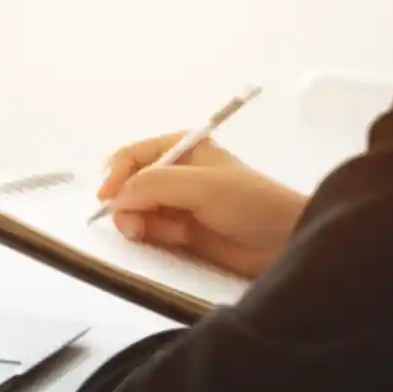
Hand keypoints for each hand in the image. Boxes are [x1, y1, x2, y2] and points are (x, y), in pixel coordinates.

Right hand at [98, 133, 307, 278]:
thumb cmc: (249, 203)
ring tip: (174, 235)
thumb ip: (153, 185)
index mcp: (182, 149)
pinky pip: (150, 233)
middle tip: (138, 227)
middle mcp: (175, 174)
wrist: (285, 242)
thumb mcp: (200, 185)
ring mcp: (178, 205)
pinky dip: (154, 238)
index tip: (107, 199)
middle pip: (129, 186)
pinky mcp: (182, 233)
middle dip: (129, 205)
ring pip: (136, 212)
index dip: (115, 175)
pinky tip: (177, 241)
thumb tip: (116, 199)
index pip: (132, 156)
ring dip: (145, 224)